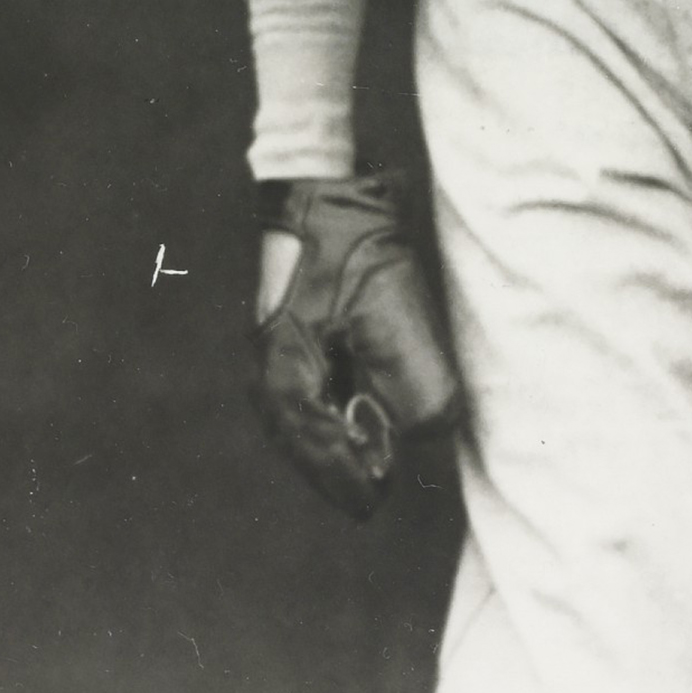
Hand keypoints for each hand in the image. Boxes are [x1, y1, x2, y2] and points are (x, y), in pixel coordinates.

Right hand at [249, 175, 462, 521]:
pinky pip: (298, 397)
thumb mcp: (392, 315)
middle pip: (300, 442)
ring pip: (295, 423)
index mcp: (287, 375)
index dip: (350, 478)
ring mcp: (269, 352)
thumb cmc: (353, 252)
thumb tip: (424, 434)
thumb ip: (413, 380)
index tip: (376, 499)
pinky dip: (321, 419)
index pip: (319, 447)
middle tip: (371, 498)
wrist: (319, 193)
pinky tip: (343, 422)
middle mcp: (268, 371)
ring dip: (327, 448)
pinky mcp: (282, 336)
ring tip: (361, 469)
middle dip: (336, 470)